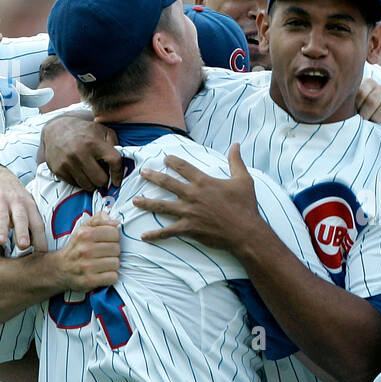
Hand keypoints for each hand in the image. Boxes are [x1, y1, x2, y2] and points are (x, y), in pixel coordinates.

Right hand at [0, 164, 47, 250]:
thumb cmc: (13, 195)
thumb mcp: (25, 203)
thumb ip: (29, 222)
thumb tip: (35, 245)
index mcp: (30, 205)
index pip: (37, 223)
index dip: (41, 238)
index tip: (42, 253)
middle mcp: (17, 202)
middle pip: (21, 218)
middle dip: (23, 232)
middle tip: (24, 246)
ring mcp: (1, 201)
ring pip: (2, 217)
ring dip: (2, 230)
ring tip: (2, 242)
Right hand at [43, 113, 121, 190]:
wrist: (57, 129)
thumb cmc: (85, 132)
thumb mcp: (103, 131)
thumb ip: (114, 145)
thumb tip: (121, 165)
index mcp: (94, 143)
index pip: (114, 161)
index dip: (118, 173)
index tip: (117, 181)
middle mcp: (79, 153)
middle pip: (100, 180)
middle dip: (104, 180)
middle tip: (102, 175)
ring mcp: (67, 162)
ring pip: (88, 186)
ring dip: (92, 183)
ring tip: (91, 174)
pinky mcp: (58, 170)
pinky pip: (75, 185)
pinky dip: (80, 182)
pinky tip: (80, 172)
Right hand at [51, 210, 120, 290]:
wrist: (59, 269)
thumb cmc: (76, 248)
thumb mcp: (83, 229)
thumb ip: (99, 220)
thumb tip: (115, 222)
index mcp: (84, 234)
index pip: (114, 233)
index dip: (112, 237)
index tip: (105, 241)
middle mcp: (85, 250)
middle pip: (117, 249)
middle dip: (112, 252)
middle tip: (102, 254)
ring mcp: (86, 266)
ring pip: (116, 263)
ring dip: (111, 265)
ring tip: (101, 263)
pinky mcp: (89, 281)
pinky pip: (113, 277)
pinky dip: (110, 276)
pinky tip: (101, 273)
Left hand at [133, 143, 263, 250]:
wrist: (245, 231)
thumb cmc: (245, 206)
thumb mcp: (244, 180)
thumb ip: (236, 161)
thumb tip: (236, 144)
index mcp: (204, 182)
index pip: (183, 167)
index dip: (173, 161)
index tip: (165, 158)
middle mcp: (192, 195)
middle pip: (167, 183)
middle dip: (153, 177)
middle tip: (143, 173)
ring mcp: (188, 212)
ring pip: (162, 206)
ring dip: (147, 203)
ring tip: (135, 200)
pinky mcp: (189, 228)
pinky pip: (168, 231)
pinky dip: (156, 235)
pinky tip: (144, 236)